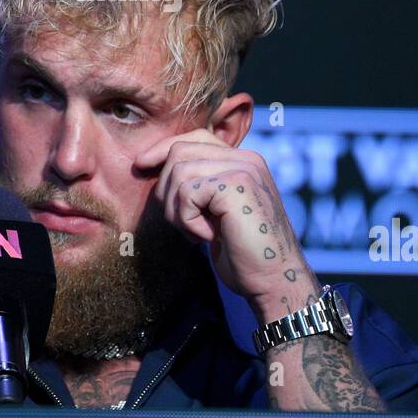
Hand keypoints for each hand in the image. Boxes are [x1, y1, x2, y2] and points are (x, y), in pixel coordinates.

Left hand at [134, 129, 317, 316]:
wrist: (275, 280)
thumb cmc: (245, 254)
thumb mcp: (219, 213)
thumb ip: (202, 187)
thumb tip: (157, 169)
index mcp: (244, 161)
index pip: (195, 137)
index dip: (163, 149)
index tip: (141, 165)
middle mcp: (246, 158)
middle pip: (180, 151)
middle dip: (167, 190)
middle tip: (184, 224)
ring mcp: (243, 168)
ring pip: (179, 172)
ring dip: (177, 210)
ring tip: (199, 233)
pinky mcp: (236, 185)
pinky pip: (187, 193)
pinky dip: (188, 220)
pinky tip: (209, 237)